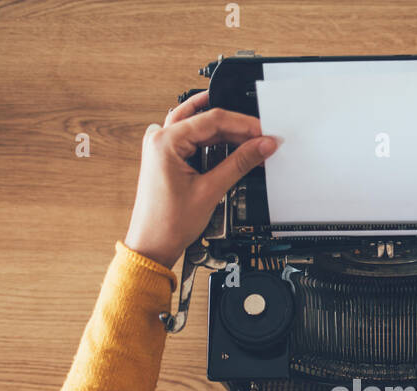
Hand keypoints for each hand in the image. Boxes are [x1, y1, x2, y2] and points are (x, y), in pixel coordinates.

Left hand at [123, 91, 277, 266]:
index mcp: (165, 141)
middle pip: (206, 120)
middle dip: (236, 127)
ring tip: (249, 138)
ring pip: (198, 126)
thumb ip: (239, 163)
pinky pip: (192, 139)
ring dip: (225, 131)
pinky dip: (212, 141)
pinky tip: (229, 144)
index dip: (243, 124)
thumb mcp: (210, 190)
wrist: (152, 245)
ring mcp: (160, 147)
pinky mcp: (166, 157)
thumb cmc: (167, 224)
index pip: (213, 119)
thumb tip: (261, 146)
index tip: (264, 131)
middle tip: (261, 137)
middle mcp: (159, 139)